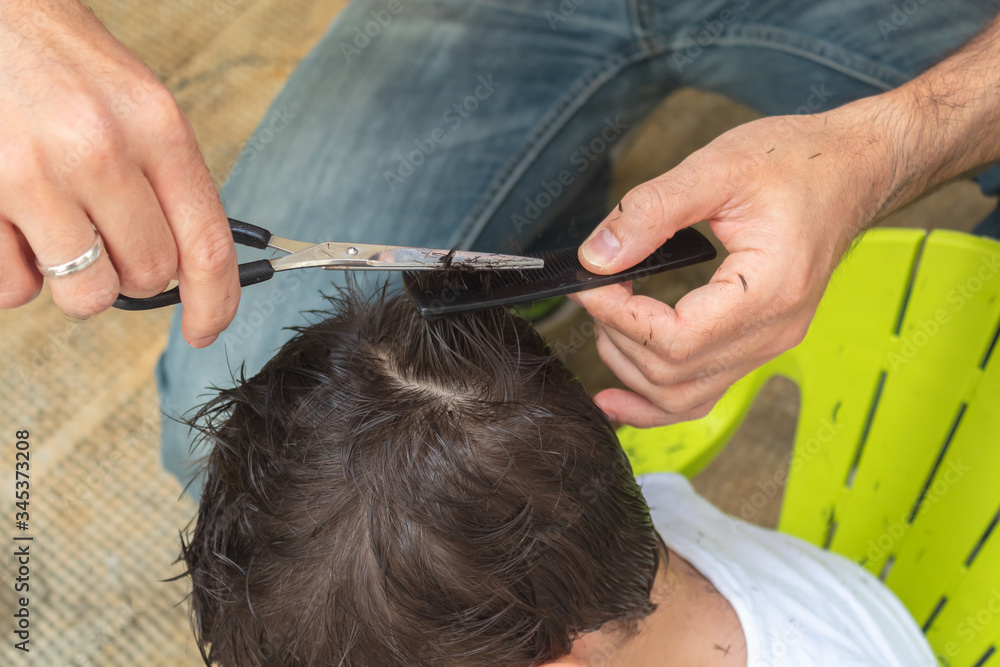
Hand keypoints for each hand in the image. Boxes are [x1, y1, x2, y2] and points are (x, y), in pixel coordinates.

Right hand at [0, 0, 238, 346]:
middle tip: (106, 235)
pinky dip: (17, 272)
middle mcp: (100, 150)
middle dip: (132, 272)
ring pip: (84, 295)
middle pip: (148, 275)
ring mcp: (34, 175)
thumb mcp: (137, 102)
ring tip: (58, 230)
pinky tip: (13, 224)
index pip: (207, 243)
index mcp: (157, 126)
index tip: (206, 328)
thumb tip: (188, 263)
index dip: (216, 301)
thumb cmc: (56, 59)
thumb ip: (167, 178)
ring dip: (75, 279)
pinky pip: (14, 289)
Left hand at [573, 100, 896, 426]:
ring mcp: (768, 344)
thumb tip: (597, 257)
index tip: (590, 285)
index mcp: (769, 291)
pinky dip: (656, 399)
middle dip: (617, 340)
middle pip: (673, 375)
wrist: (850, 169)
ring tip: (605, 326)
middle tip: (596, 293)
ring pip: (684, 397)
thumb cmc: (797, 162)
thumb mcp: (718, 168)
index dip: (620, 319)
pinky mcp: (758, 342)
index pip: (676, 339)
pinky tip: (619, 396)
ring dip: (631, 371)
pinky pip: (702, 392)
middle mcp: (773, 332)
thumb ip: (651, 211)